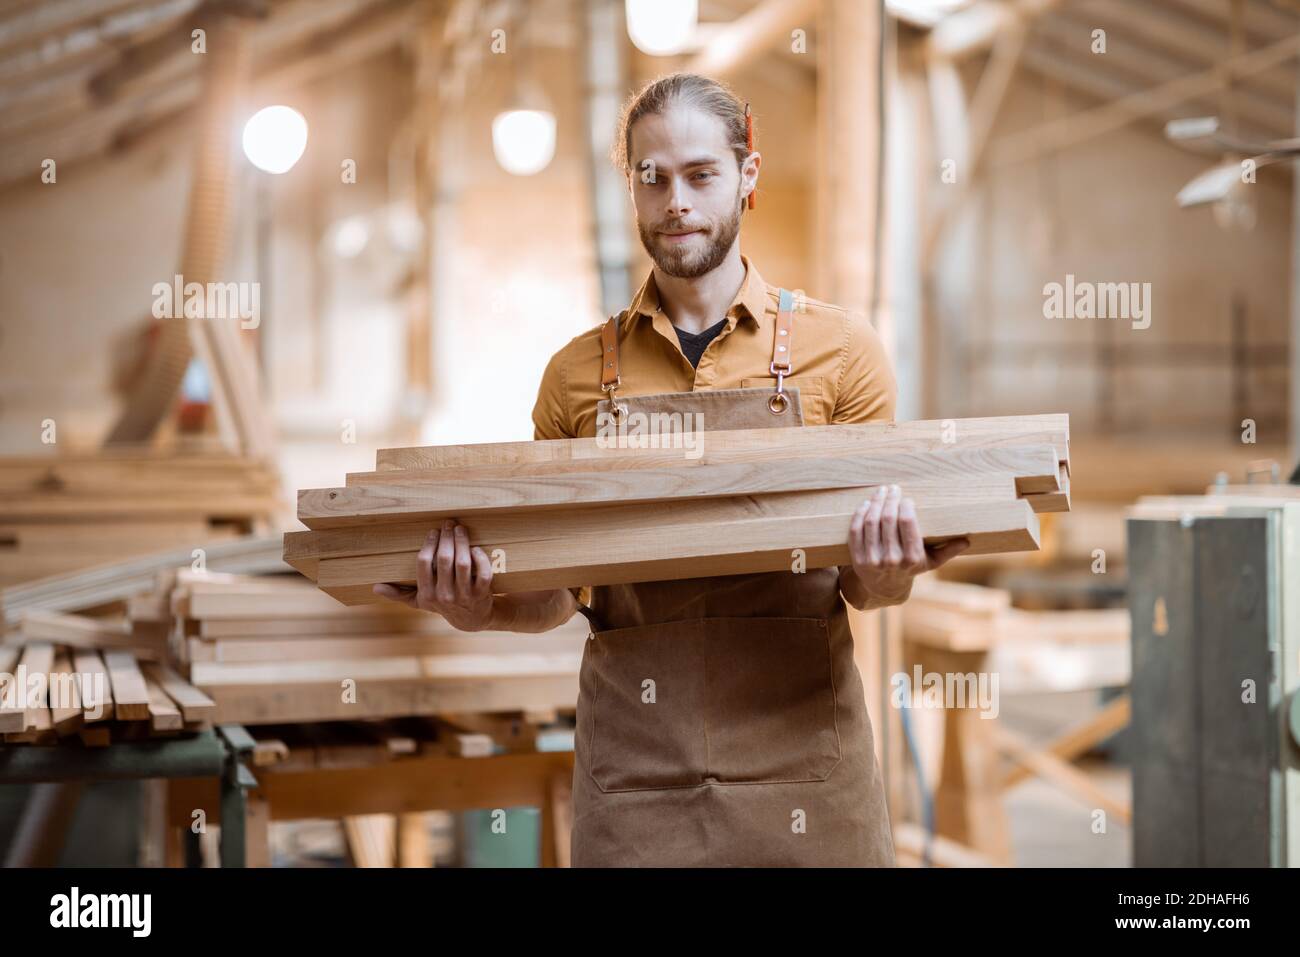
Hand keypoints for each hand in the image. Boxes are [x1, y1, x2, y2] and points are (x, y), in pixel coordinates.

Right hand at [373, 519, 497, 630]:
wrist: (470, 619)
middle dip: (447, 537)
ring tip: (460, 529)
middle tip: (449, 524)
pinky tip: (475, 547)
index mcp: (426, 595)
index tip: (433, 531)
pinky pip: (483, 573)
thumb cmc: (442, 604)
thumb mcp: (419, 602)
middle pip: (444, 559)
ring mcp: (464, 595)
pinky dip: (480, 558)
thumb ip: (398, 594)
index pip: (423, 563)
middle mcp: (444, 595)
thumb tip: (375, 587)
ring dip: (462, 542)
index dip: (429, 544)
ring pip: (463, 563)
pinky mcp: (481, 593)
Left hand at [842, 484, 969, 604]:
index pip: (907, 523)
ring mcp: (872, 559)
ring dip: (875, 503)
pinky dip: (859, 514)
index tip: (907, 498)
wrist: (884, 588)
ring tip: (881, 492)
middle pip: (887, 519)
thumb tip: (967, 540)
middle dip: (890, 499)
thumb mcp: (931, 562)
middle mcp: (892, 559)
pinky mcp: (857, 558)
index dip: (905, 506)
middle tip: (893, 488)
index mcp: (912, 558)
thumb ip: (948, 551)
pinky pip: (856, 531)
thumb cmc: (911, 569)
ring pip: (871, 522)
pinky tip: (866, 504)